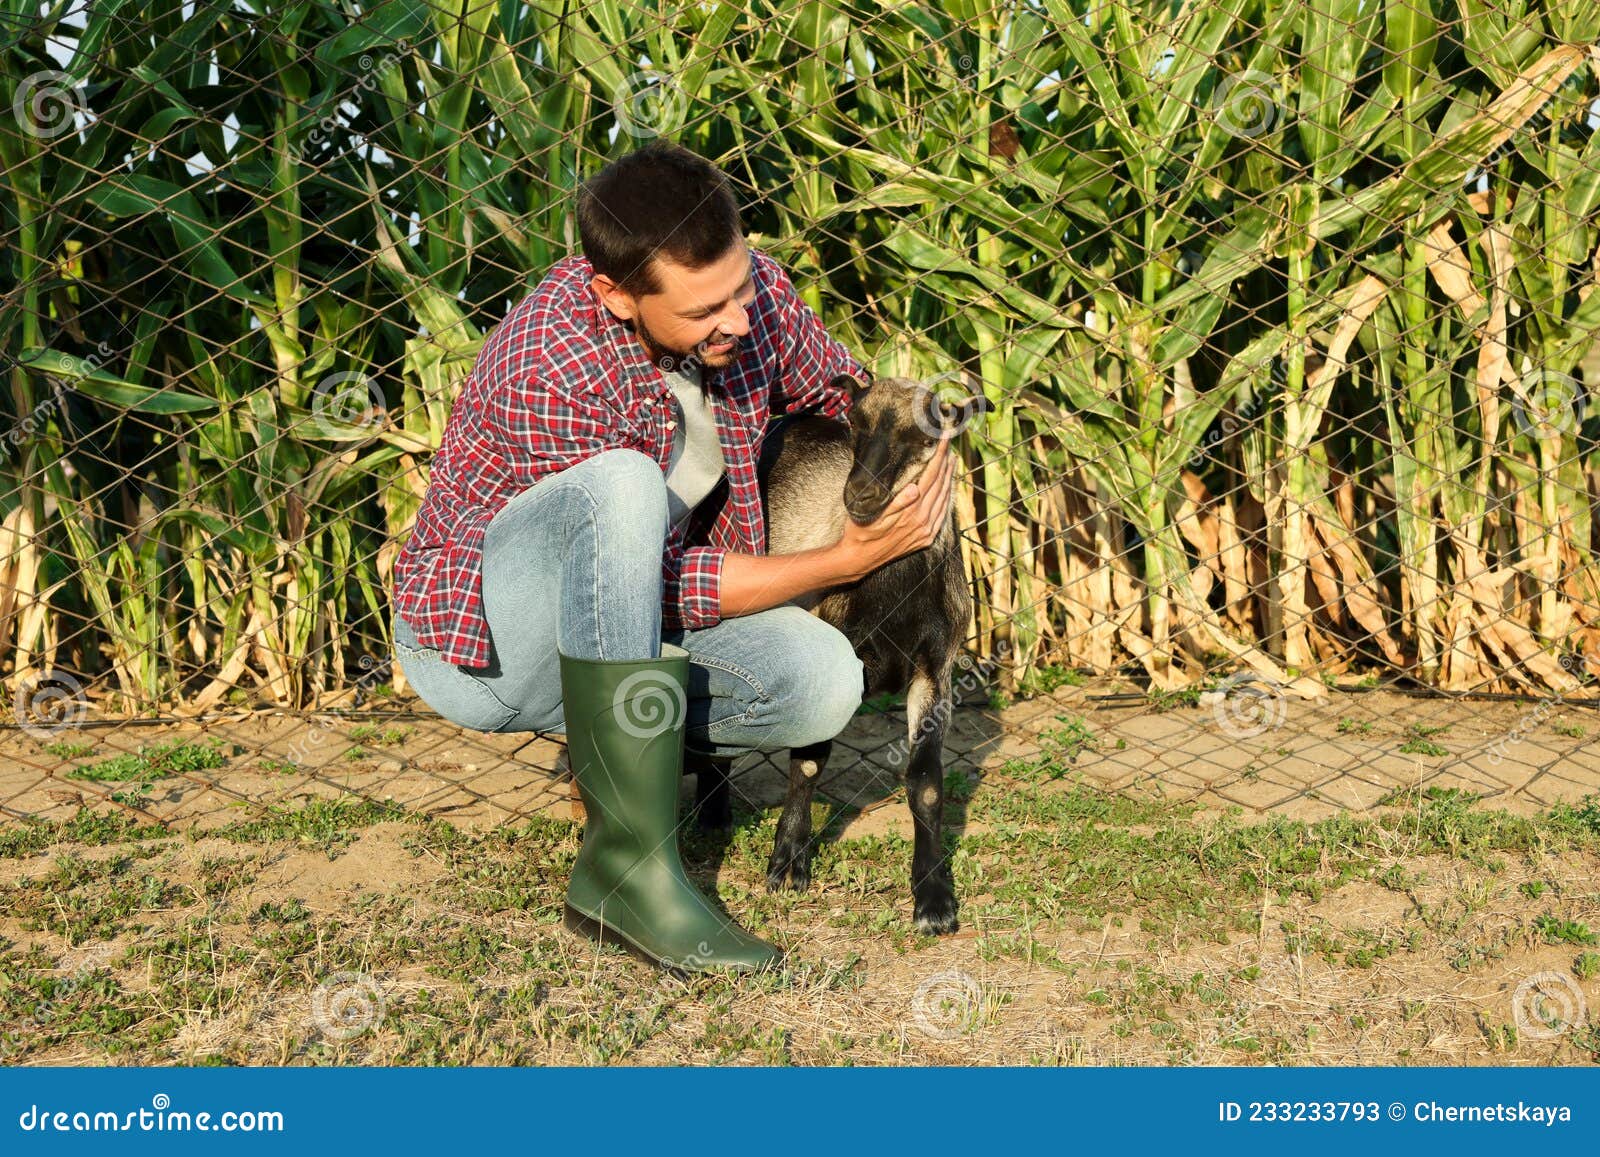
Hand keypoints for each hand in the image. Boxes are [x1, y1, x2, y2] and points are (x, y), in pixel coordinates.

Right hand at [832, 431, 954, 580]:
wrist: (858, 559)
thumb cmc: (860, 533)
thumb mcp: (873, 515)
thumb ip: (897, 503)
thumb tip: (915, 488)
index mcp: (912, 513)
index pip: (931, 477)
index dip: (939, 456)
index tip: (944, 439)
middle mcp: (923, 522)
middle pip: (940, 485)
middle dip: (946, 463)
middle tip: (949, 445)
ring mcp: (927, 531)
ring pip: (944, 499)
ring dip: (949, 479)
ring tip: (952, 462)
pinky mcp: (926, 539)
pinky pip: (942, 514)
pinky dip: (947, 498)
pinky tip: (947, 490)